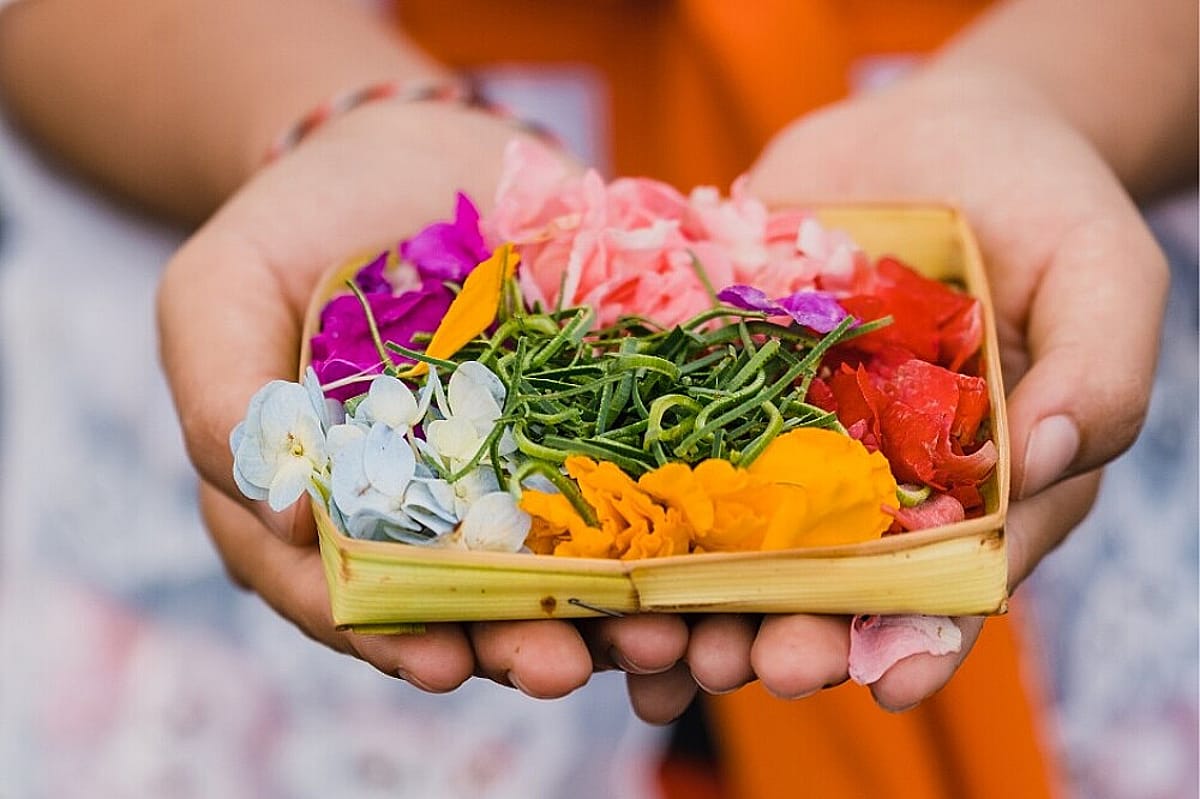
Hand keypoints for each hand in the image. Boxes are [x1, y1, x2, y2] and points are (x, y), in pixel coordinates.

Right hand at [158, 102, 688, 699]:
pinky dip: (646, 538)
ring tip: (647, 636)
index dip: (385, 636)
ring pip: (543, 573)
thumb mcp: (219, 295)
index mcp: (313, 511)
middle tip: (559, 667)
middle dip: (506, 644)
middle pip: (455, 607)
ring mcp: (499, 482)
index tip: (437, 662)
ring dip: (594, 615)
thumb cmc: (292, 230)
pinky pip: (612, 499)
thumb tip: (285, 517)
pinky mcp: (571, 438)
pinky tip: (686, 568)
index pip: (340, 598)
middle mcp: (410, 517)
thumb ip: (224, 401)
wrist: (401, 161)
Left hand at [634, 67, 1165, 720]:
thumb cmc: (1042, 202)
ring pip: (735, 540)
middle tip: (742, 665)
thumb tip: (1054, 451)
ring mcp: (789, 435)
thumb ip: (1102, 368)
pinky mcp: (721, 383)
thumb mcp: (1103, 273)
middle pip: (826, 585)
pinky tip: (597, 556)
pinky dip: (635, 506)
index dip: (921, 642)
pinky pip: (673, 449)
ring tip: (654, 637)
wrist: (938, 132)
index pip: (950, 589)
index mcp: (974, 485)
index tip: (887, 685)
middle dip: (783, 635)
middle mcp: (873, 482)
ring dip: (695, 601)